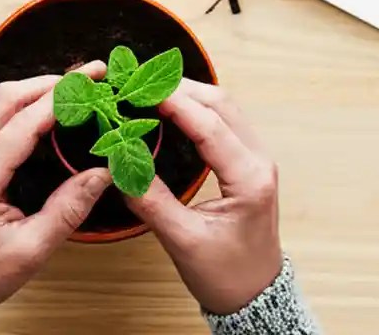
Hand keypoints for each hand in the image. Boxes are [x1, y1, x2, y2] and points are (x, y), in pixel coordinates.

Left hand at [0, 63, 111, 322]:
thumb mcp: (30, 250)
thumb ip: (67, 209)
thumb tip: (102, 173)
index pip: (23, 122)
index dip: (61, 97)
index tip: (94, 79)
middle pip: (4, 98)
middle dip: (48, 82)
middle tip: (89, 76)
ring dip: (34, 90)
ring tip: (74, 89)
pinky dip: (21, 107)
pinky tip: (47, 112)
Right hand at [125, 79, 282, 315]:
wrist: (255, 296)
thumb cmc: (227, 275)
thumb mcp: (184, 241)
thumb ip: (152, 202)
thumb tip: (120, 167)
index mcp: (249, 179)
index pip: (209, 125)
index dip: (174, 102)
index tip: (140, 90)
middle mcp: (259, 162)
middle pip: (221, 104)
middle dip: (180, 87)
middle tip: (139, 82)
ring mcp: (257, 160)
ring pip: (224, 107)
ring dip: (189, 93)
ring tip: (150, 89)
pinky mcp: (247, 163)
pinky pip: (223, 121)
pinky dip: (196, 107)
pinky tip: (170, 108)